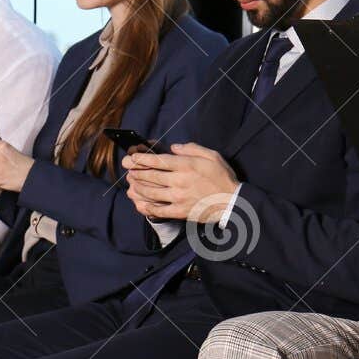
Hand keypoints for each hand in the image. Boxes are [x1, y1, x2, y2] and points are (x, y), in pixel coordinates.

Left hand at [122, 142, 239, 222]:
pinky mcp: (180, 211)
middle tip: (126, 168)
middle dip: (135, 171)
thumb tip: (173, 147)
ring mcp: (178, 198)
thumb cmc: (223, 178)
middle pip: (151, 176)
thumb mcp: (212, 156)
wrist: (232, 202)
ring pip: (151, 193)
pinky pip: (159, 210)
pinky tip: (141, 203)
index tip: (131, 157)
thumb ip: (191, 149)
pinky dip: (148, 207)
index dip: (141, 158)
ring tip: (132, 183)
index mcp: (186, 166)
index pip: (158, 161)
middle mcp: (179, 181)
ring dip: (139, 187)